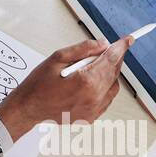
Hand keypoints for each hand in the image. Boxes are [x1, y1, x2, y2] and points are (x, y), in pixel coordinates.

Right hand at [0, 37, 131, 139]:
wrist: (28, 108)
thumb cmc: (38, 84)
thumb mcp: (57, 57)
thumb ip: (83, 49)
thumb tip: (103, 44)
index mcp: (86, 81)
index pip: (111, 59)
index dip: (120, 47)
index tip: (128, 40)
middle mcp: (94, 97)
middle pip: (114, 72)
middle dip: (113, 59)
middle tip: (106, 49)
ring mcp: (93, 109)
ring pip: (113, 86)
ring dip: (108, 74)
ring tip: (92, 67)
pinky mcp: (91, 116)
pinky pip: (106, 99)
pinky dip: (103, 88)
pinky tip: (89, 82)